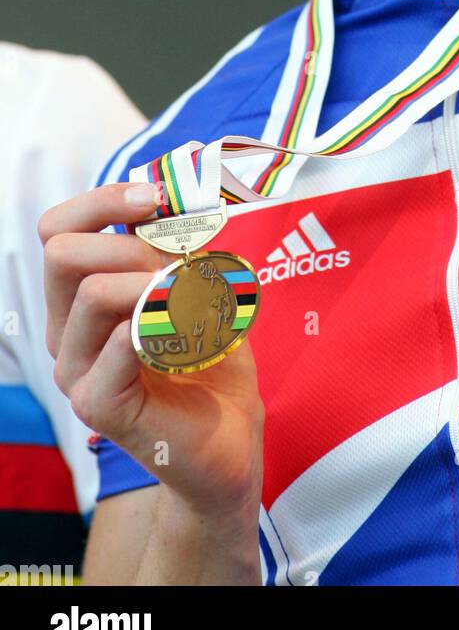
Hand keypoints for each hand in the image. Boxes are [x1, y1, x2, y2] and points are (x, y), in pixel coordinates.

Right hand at [40, 183, 263, 517]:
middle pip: (61, 252)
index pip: (57, 229)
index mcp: (80, 297)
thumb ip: (176, 244)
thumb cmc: (211, 357)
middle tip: (178, 270)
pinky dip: (162, 325)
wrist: (230, 436)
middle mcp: (66, 331)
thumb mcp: (196, 284)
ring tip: (194, 308)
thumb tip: (174, 193)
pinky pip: (119, 342)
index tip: (155, 198)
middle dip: (129, 245)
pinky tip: (190, 336)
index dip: (102, 201)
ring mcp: (75, 370)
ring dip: (155, 285)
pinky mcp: (97, 405)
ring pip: (92, 292)